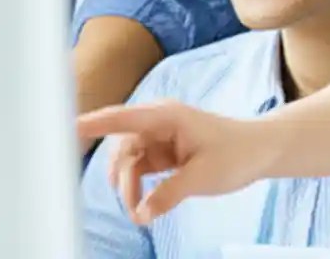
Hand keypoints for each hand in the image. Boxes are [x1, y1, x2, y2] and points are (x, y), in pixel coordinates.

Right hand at [77, 101, 276, 223]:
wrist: (261, 150)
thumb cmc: (237, 152)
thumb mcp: (203, 177)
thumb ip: (168, 194)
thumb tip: (142, 212)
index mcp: (166, 116)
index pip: (121, 119)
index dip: (94, 124)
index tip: (69, 128)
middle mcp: (157, 122)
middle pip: (121, 147)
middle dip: (121, 178)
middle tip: (132, 208)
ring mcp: (159, 136)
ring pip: (127, 160)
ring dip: (128, 186)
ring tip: (139, 212)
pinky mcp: (163, 151)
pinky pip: (139, 167)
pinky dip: (138, 186)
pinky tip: (143, 205)